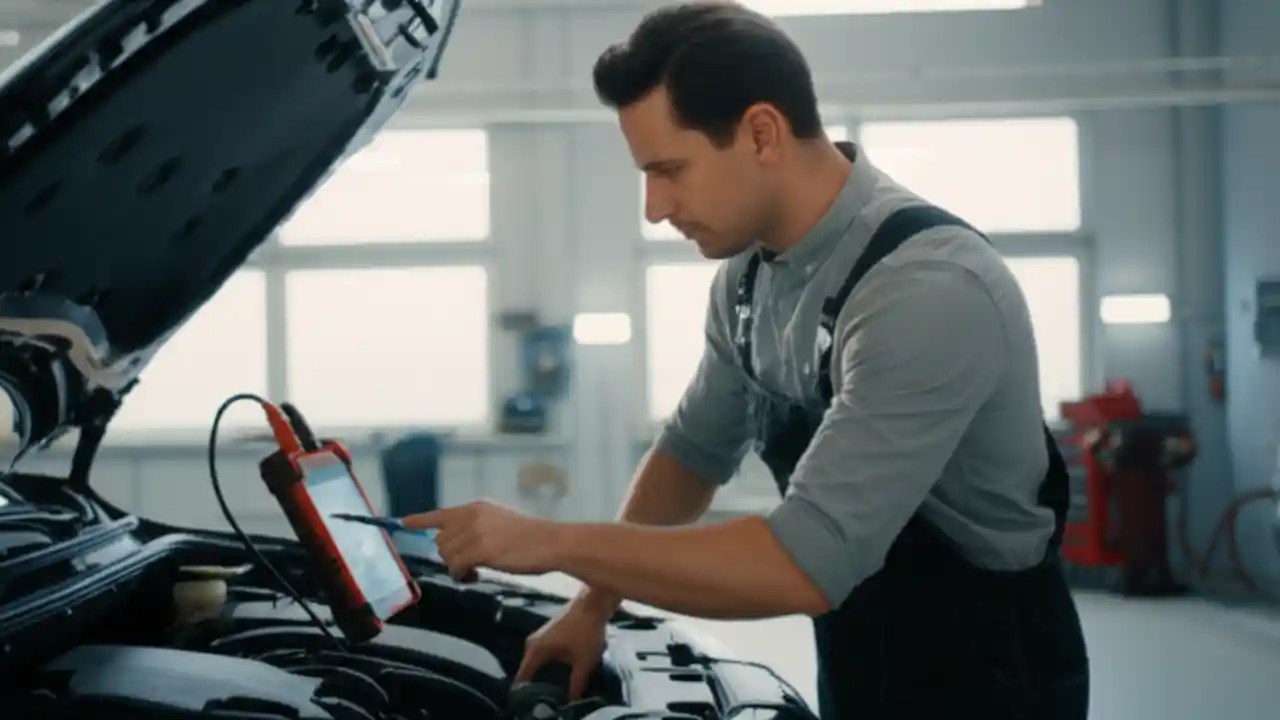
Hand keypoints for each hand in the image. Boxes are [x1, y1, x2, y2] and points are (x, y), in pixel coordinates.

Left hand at [402, 501, 560, 580]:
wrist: (551, 543)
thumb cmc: (531, 538)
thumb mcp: (499, 523)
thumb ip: (477, 528)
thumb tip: (458, 545)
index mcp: (476, 508)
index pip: (441, 514)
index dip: (420, 519)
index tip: (404, 522)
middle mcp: (471, 516)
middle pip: (440, 541)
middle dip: (451, 556)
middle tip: (471, 565)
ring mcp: (474, 532)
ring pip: (446, 555)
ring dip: (457, 567)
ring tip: (476, 571)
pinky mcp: (480, 549)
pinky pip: (456, 567)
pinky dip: (462, 576)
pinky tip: (476, 576)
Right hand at [515, 598, 609, 698]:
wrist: (593, 602)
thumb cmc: (586, 631)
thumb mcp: (584, 662)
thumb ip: (576, 684)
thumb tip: (571, 701)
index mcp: (535, 650)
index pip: (522, 678)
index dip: (527, 693)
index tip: (535, 702)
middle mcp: (532, 643)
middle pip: (530, 671)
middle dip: (539, 685)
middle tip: (550, 697)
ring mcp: (540, 637)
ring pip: (538, 663)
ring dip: (546, 674)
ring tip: (557, 686)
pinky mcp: (549, 633)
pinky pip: (545, 654)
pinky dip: (551, 664)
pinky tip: (562, 671)